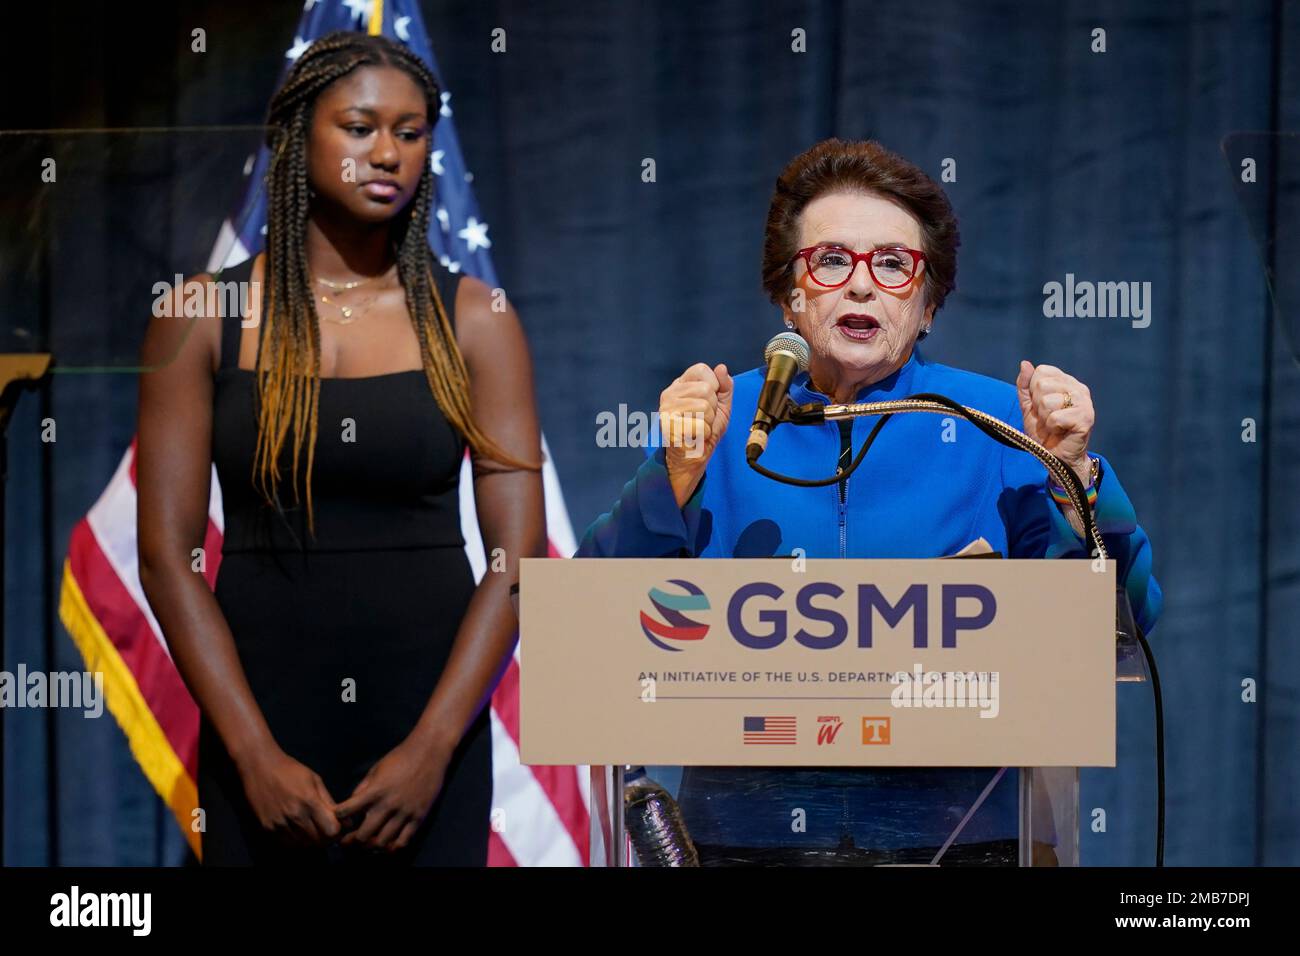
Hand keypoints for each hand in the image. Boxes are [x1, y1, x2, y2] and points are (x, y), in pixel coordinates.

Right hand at [236, 745, 340, 847]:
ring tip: (312, 829)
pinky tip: (297, 830)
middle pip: (317, 840)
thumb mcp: (315, 780)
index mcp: (309, 801)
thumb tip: (346, 821)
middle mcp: (295, 815)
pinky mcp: (267, 827)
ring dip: (310, 840)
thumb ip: (329, 802)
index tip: (338, 826)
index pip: (331, 830)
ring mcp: (279, 823)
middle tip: (326, 830)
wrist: (259, 766)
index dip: (337, 831)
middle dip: (326, 838)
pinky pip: (286, 843)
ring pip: (302, 844)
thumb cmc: (290, 770)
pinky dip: (295, 841)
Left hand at [334, 737, 450, 853]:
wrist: (429, 752)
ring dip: (371, 846)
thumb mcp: (376, 769)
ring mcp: (404, 813)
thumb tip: (352, 805)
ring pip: (382, 842)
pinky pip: (403, 841)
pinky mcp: (419, 817)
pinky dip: (393, 848)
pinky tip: (388, 845)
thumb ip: (363, 789)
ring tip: (368, 844)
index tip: (340, 820)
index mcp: (374, 791)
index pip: (346, 812)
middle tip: (349, 841)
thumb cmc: (400, 758)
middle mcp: (388, 805)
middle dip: (352, 841)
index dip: (338, 818)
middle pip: (363, 835)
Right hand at [660, 362, 732, 506]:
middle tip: (703, 418)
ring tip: (699, 427)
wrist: (694, 456)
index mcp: (681, 384)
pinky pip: (700, 424)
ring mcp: (666, 409)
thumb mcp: (721, 405)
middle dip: (712, 408)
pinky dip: (704, 433)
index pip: (701, 369)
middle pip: (705, 389)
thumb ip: (724, 386)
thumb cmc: (706, 429)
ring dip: (708, 421)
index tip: (710, 400)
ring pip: (704, 407)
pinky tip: (695, 436)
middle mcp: (669, 393)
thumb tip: (721, 368)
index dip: (714, 385)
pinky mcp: (668, 426)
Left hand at [1015, 360, 1095, 484]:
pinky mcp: (1086, 418)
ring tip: (1054, 425)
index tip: (1040, 406)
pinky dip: (1052, 428)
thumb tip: (1025, 364)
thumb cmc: (1044, 432)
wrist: (1056, 457)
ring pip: (1047, 401)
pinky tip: (1061, 431)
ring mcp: (1084, 402)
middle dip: (1037, 405)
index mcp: (1066, 381)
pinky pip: (1055, 417)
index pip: (1041, 371)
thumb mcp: (1029, 407)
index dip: (1033, 391)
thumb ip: (1025, 386)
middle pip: (1042, 384)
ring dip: (1045, 418)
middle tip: (1047, 418)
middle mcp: (1078, 388)